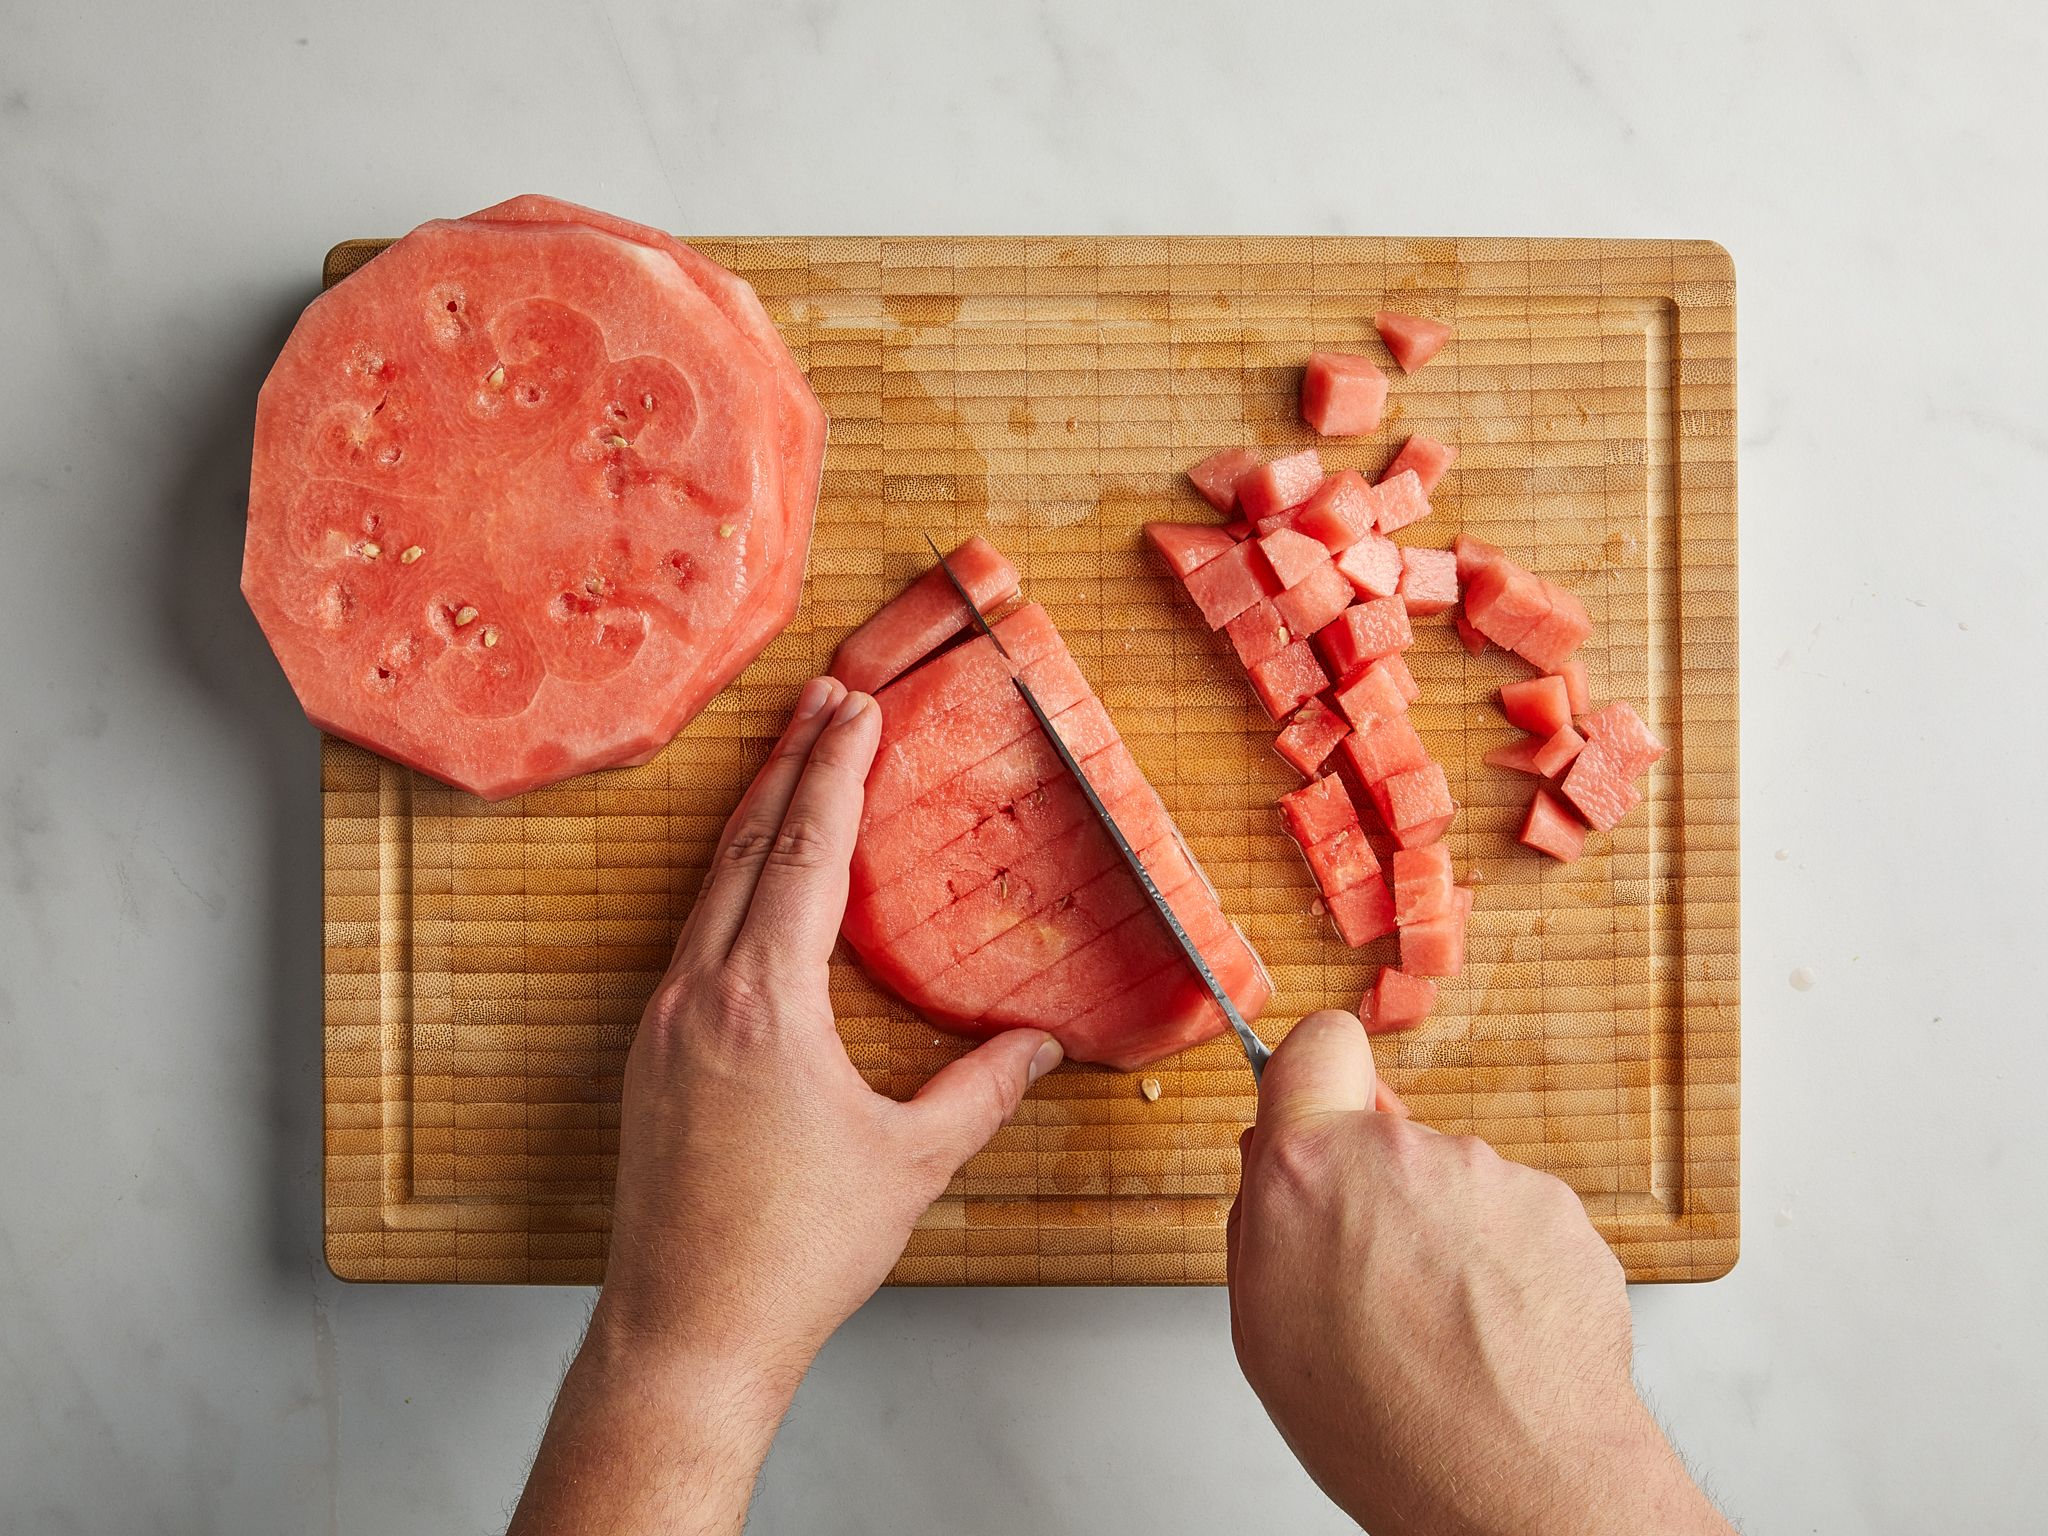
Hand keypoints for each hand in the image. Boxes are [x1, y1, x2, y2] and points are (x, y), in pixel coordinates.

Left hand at [510, 676, 1060, 1535]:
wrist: (688, 1332)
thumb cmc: (795, 1253)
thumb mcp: (912, 1164)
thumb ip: (983, 1090)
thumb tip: (1040, 1044)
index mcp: (764, 1003)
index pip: (807, 854)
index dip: (836, 772)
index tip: (857, 707)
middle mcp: (700, 993)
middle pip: (748, 845)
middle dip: (790, 762)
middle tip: (825, 697)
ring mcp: (663, 1020)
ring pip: (711, 885)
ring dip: (757, 815)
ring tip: (792, 759)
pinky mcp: (650, 1054)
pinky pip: (692, 934)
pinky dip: (729, 881)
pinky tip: (751, 883)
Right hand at [1227, 1012, 1731, 1535]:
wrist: (1516, 1483)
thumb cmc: (1388, 1426)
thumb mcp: (1265, 1330)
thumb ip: (1260, 1220)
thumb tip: (1267, 1161)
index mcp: (1308, 1170)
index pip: (1315, 1045)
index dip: (1318, 1074)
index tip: (1320, 1107)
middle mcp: (1401, 1152)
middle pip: (1383, 1134)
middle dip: (1378, 1190)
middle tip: (1381, 1281)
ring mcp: (1488, 1175)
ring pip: (1452, 1181)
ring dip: (1446, 1232)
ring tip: (1447, 1327)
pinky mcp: (1558, 1206)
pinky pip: (1515, 1215)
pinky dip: (1508, 1261)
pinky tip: (1499, 1331)